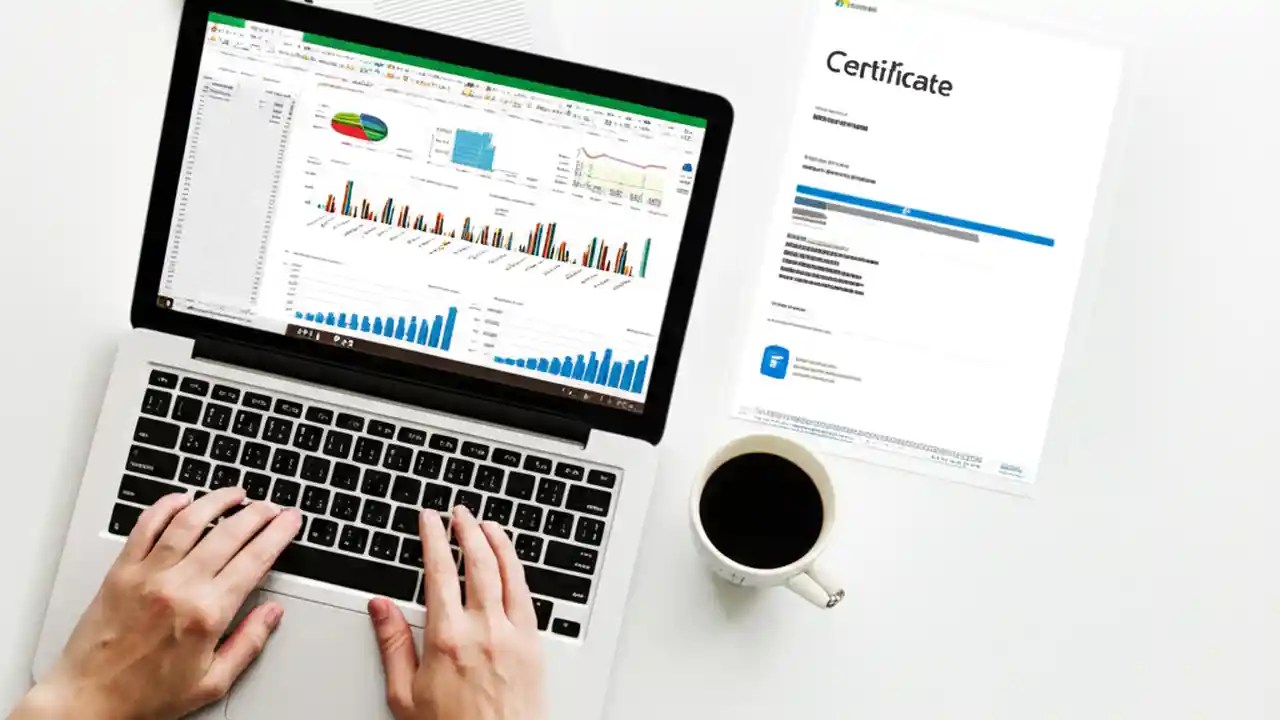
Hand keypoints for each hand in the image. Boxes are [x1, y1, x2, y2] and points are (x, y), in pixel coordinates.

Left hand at [12, 488, 301, 719]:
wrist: (87, 701)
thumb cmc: (145, 697)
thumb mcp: (212, 682)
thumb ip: (249, 643)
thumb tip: (273, 614)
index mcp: (207, 615)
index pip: (254, 560)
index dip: (278, 534)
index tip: (290, 521)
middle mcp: (179, 588)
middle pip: (229, 534)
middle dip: (257, 514)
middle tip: (271, 506)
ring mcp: (148, 576)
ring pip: (189, 521)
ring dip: (217, 501)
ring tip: (235, 494)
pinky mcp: (120, 572)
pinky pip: (145, 527)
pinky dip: (165, 507)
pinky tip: (181, 499)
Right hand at [369, 506, 545, 719]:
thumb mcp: (404, 695)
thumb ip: (392, 644)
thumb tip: (379, 607)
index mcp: (447, 638)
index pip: (439, 572)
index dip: (433, 538)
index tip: (429, 519)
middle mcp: (483, 629)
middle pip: (477, 562)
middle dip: (467, 529)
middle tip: (458, 512)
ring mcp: (513, 634)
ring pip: (507, 572)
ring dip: (496, 541)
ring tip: (486, 524)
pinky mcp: (534, 644)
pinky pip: (527, 594)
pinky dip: (518, 569)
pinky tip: (511, 560)